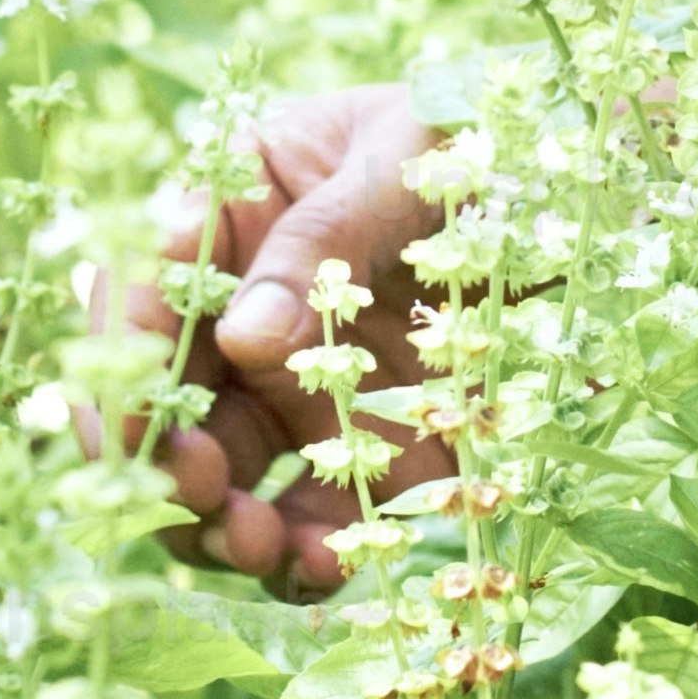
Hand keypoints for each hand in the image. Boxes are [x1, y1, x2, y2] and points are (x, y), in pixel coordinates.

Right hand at [125, 82, 453, 590]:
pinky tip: (333, 568)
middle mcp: (246, 312)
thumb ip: (320, 236)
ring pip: (226, 475)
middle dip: (164, 461)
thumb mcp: (398, 154)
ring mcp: (301, 386)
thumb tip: (243, 336)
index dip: (123, 361)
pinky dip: (310, 553)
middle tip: (199, 492)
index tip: (136, 420)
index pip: (143, 291)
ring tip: (259, 545)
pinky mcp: (368, 446)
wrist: (573, 174)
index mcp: (232, 218)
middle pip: (168, 404)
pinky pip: (317, 515)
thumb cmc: (470, 129)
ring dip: (220, 522)